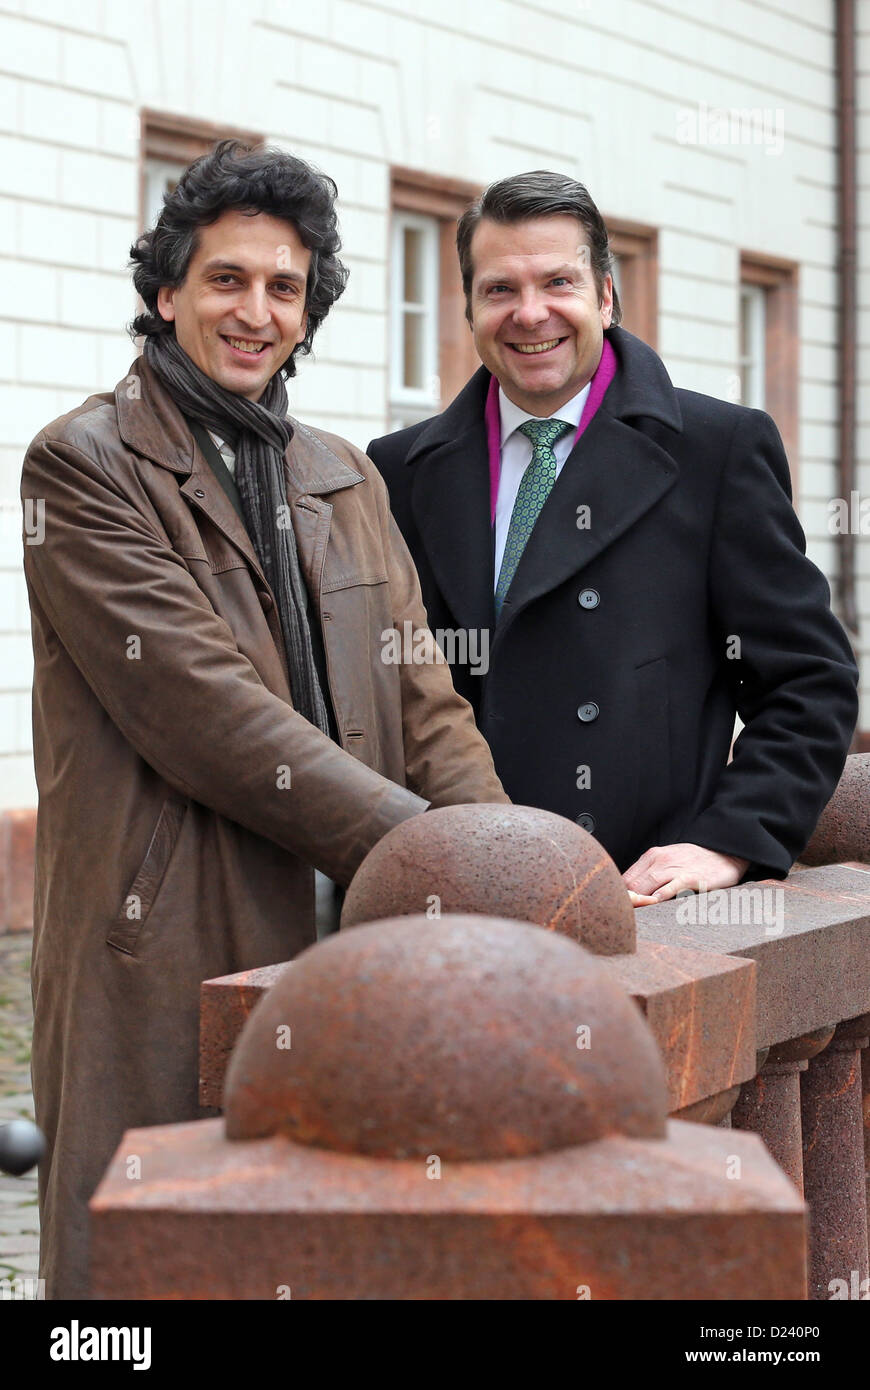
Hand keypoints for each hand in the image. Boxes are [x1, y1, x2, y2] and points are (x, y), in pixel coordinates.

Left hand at [622, 844, 749, 904]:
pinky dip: (660, 896)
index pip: (626, 878)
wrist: (725, 853)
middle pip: (632, 883)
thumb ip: (650, 873)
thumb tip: (631, 892)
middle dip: (626, 901)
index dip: (620, 895)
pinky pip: (670, 887)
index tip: (619, 909)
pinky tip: (654, 905)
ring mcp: (674, 868)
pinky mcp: (690, 877)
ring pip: (647, 885)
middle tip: (623, 917)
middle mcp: (659, 860)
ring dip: (638, 901)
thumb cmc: (694, 861)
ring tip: (634, 916)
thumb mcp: (668, 861)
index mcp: (651, 857)